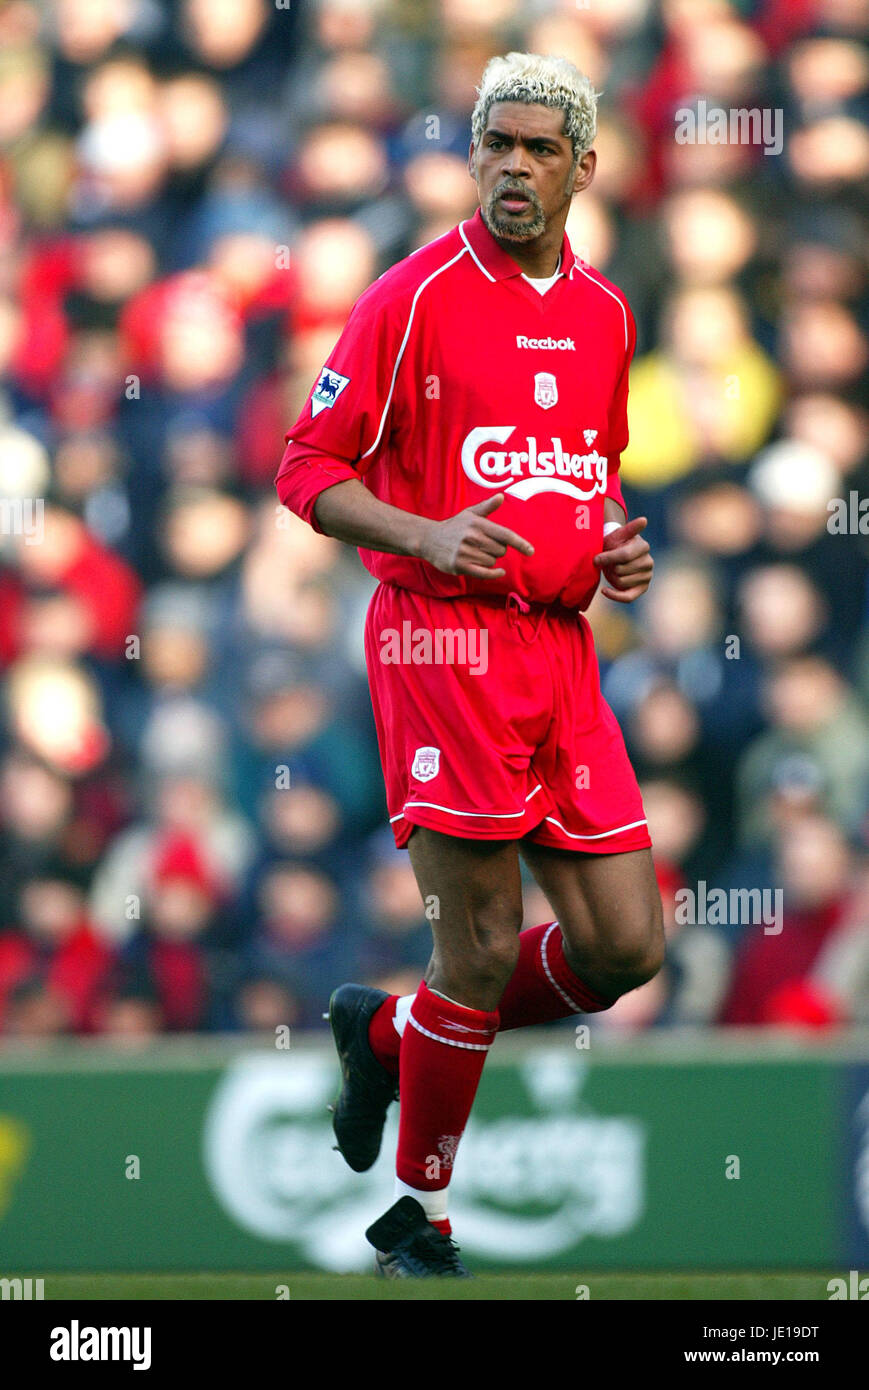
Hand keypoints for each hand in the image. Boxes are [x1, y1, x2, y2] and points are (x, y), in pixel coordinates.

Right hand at [417, 493, 533, 579]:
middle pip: (501, 550)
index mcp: (478, 524)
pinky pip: (484, 573)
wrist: (429, 539)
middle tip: (483, 546)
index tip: (531, 551)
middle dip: (497, 550)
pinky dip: (494, 573)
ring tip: (474, 553)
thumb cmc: (454, 526)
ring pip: (492, 562)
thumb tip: (501, 496)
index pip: (505, 535)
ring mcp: (465, 552)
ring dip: (488, 560)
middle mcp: (472, 537)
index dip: (520, 543)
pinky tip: (500, 572)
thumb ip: (486, 507)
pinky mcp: (459, 565)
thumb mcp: (469, 514)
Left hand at [593, 516, 652, 602]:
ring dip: (611, 577)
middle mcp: (649, 562)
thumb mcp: (619, 534)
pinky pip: (628, 597)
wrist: (616, 554)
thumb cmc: (615, 543)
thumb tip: (644, 520)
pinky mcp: (643, 588)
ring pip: (621, 582)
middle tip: (608, 563)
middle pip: (620, 570)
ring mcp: (647, 576)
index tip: (595, 559)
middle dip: (610, 567)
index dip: (607, 558)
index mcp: (644, 547)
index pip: (624, 556)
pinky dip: (615, 595)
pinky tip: (605, 590)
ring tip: (612, 569)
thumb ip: (630, 528)